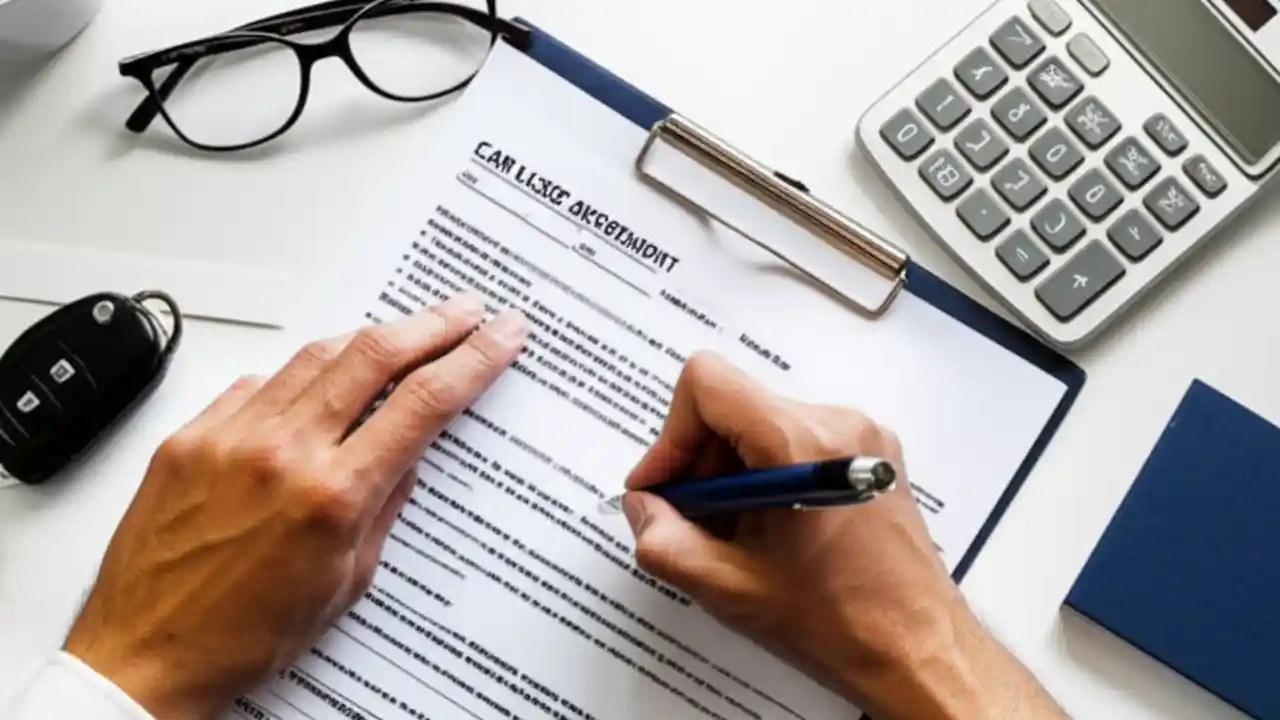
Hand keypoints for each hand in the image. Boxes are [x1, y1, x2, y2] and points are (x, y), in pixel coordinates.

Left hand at [64, 295, 528, 719]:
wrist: (144, 657)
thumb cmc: (242, 638)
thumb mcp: (347, 582)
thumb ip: (383, 506)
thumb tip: (408, 453)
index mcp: (333, 496)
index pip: (422, 403)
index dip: (474, 360)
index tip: (500, 337)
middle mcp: (281, 453)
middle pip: (374, 354)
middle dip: (433, 324)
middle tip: (465, 311)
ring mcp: (229, 437)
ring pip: (315, 355)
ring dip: (368, 338)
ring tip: (400, 335)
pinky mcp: (188, 437)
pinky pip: (257, 384)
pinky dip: (298, 375)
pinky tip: (317, 382)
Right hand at [624, 353, 1063, 719]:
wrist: (919, 648)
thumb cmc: (845, 622)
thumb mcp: (731, 588)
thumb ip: (666, 542)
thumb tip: (643, 507)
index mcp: (804, 445)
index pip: (709, 383)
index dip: (671, 435)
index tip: (664, 485)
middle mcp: (839, 424)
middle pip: (734, 405)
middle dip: (699, 462)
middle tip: (691, 519)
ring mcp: (862, 436)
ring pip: (763, 423)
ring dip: (733, 472)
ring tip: (736, 532)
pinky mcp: (872, 454)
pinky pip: (797, 440)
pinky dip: (767, 474)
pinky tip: (769, 528)